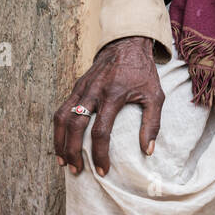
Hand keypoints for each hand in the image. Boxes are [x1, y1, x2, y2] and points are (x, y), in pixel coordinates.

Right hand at [53, 36, 163, 176]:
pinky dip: (59, 128)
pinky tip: (62, 142)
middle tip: (76, 170)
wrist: (127, 45)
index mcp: (113, 95)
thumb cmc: (143, 72)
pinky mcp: (76, 86)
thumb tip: (148, 151)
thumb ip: (152, 124)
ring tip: (63, 161)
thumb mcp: (155, 96)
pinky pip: (62, 109)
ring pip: (62, 117)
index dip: (100, 154)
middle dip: (73, 151)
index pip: (101, 131)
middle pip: (75, 126)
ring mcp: (82, 88)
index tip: (102, 170)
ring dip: (60, 141)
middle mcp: (93, 92)